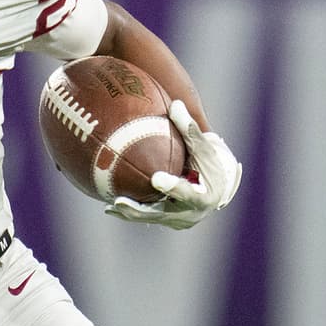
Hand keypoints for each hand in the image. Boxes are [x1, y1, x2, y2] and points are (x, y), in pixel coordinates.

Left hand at [104, 100, 241, 229]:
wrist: (215, 188)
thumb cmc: (210, 163)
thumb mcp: (204, 147)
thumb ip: (190, 129)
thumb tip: (175, 104)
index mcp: (205, 197)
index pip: (188, 193)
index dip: (172, 187)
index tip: (156, 179)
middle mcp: (190, 214)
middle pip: (162, 213)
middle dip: (140, 210)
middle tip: (119, 201)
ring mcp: (177, 221)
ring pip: (150, 218)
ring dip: (130, 213)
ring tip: (110, 205)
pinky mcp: (167, 221)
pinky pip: (146, 217)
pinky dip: (130, 212)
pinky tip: (109, 206)